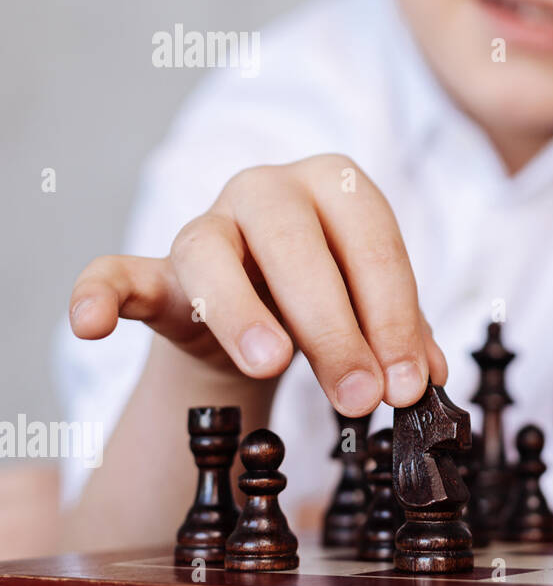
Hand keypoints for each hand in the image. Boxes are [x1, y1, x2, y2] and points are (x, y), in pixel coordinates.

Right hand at [68, 154, 446, 414]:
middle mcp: (270, 191)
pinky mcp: (155, 269)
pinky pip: (117, 271)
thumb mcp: (373, 313)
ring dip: (241, 311)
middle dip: (335, 328)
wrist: (261, 315)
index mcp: (338, 188)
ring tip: (271, 365)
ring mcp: (208, 225)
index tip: (406, 385)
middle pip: (299, 247)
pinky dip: (99, 292)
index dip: (395, 318)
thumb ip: (402, 338)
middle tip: (360, 397)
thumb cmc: (331, 300)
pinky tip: (91, 323)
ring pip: (211, 253)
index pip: (373, 246)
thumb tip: (427, 378)